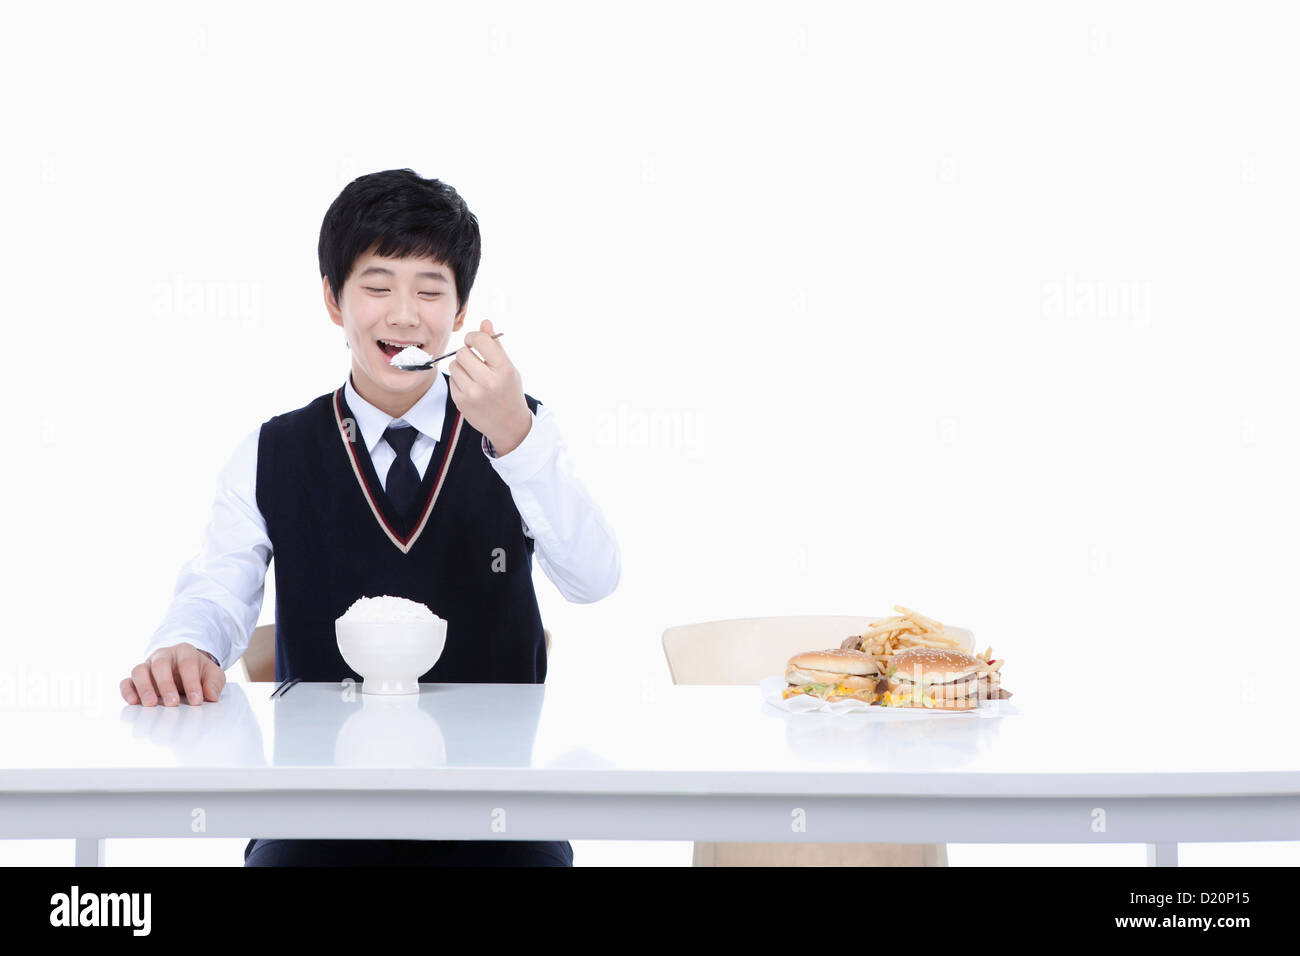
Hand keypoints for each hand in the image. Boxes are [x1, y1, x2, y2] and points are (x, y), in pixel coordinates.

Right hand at [120, 642, 225, 705]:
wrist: (185, 668)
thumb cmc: (198, 672)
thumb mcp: (212, 674)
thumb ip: (214, 683)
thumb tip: (212, 695)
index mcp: (184, 651)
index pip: (187, 664)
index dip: (192, 683)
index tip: (196, 701)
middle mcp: (163, 655)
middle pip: (160, 665)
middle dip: (166, 684)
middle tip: (172, 703)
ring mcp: (147, 665)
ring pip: (139, 671)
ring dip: (144, 687)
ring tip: (151, 704)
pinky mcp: (135, 678)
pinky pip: (126, 681)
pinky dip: (127, 691)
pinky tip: (133, 702)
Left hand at [447, 318, 532, 455]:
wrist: (509, 424)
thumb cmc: (509, 391)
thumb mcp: (508, 368)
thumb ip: (495, 345)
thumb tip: (484, 322)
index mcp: (504, 369)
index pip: (480, 340)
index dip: (473, 337)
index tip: (474, 341)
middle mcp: (488, 381)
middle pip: (462, 352)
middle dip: (466, 352)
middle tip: (474, 360)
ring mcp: (473, 393)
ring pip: (454, 365)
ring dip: (461, 366)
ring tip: (473, 375)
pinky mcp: (461, 402)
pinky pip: (452, 379)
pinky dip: (459, 380)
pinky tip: (470, 387)